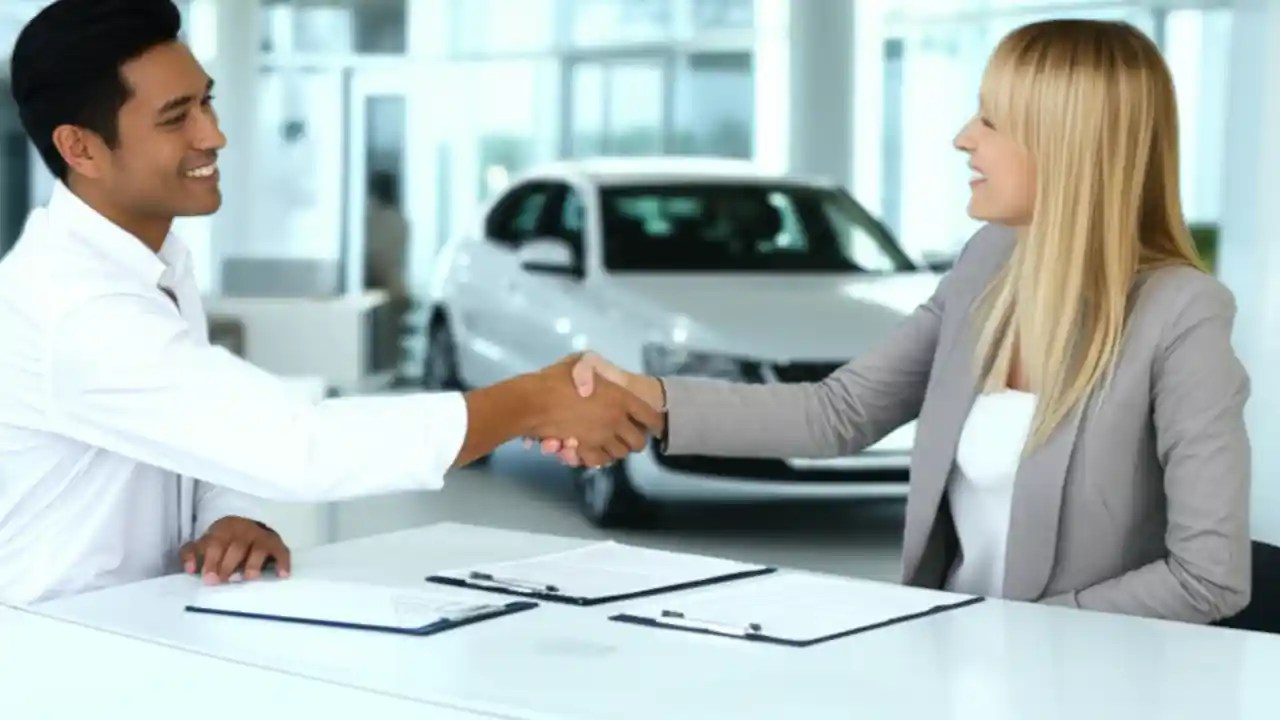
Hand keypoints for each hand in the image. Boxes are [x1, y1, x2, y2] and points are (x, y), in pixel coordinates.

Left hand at [180, 516, 291, 584]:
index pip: (216, 543)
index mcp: (224, 528)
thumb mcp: (205, 544)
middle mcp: (244, 529)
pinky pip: (281, 553)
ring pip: (258, 548)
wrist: (248, 529)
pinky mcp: (276, 544)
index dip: (211, 561)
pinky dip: (282, 563)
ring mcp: (262, 536)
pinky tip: (282, 575)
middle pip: (237, 546)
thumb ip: (191, 554)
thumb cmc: (223, 542)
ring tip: (248, 578)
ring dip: (253, 563)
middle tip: (223, 582)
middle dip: (228, 565)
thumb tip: (189, 569)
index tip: (209, 579)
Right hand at [527, 354, 662, 468]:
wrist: (534, 402)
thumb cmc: (556, 379)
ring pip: (620, 454)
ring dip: (617, 450)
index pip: (650, 417)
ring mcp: (602, 439)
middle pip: (638, 442)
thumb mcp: (581, 361)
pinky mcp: (585, 451)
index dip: (652, 421)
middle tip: (628, 435)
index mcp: (622, 399)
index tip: (649, 423)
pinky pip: (599, 461)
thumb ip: (595, 368)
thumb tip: (595, 384)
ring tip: (610, 443)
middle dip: (635, 440)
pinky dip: (598, 458)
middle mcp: (616, 421)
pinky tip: (593, 450)